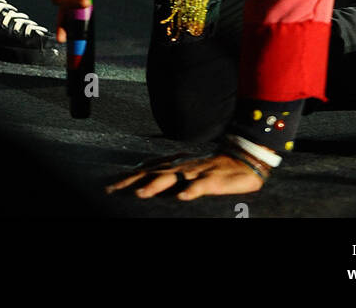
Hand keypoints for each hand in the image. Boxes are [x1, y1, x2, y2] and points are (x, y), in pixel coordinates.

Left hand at [106, 153, 266, 201]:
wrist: (245, 158)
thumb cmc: (217, 169)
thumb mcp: (191, 174)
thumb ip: (173, 179)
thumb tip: (150, 186)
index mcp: (178, 164)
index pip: (149, 169)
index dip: (130, 177)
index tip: (111, 187)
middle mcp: (184, 166)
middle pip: (154, 172)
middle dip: (134, 181)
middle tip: (114, 190)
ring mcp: (198, 171)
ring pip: (174, 177)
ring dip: (157, 184)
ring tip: (141, 194)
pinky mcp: (215, 179)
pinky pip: (202, 184)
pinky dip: (192, 190)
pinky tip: (183, 196)